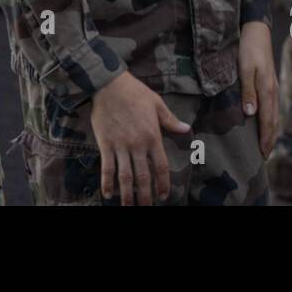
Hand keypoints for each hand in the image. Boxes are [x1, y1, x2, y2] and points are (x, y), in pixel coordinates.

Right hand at [89, 71, 190, 205]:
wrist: (109, 84)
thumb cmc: (134, 92)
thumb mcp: (157, 103)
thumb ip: (170, 120)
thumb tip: (186, 129)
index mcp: (152, 136)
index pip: (160, 166)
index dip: (163, 183)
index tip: (164, 196)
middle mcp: (137, 144)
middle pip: (143, 176)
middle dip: (145, 196)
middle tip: (147, 207)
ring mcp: (120, 146)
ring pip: (125, 176)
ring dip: (127, 195)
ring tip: (128, 207)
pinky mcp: (105, 144)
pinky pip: (107, 168)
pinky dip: (107, 183)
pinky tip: (108, 194)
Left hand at [238, 21, 277, 157]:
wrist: (257, 31)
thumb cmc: (248, 48)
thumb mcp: (244, 68)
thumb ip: (248, 91)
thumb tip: (250, 114)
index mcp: (266, 90)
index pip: (267, 121)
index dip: (265, 139)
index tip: (262, 154)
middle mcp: (272, 91)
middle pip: (274, 121)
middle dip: (270, 139)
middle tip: (265, 156)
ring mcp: (273, 87)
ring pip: (275, 114)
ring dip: (271, 131)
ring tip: (266, 144)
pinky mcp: (270, 82)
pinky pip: (272, 107)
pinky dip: (271, 119)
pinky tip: (266, 122)